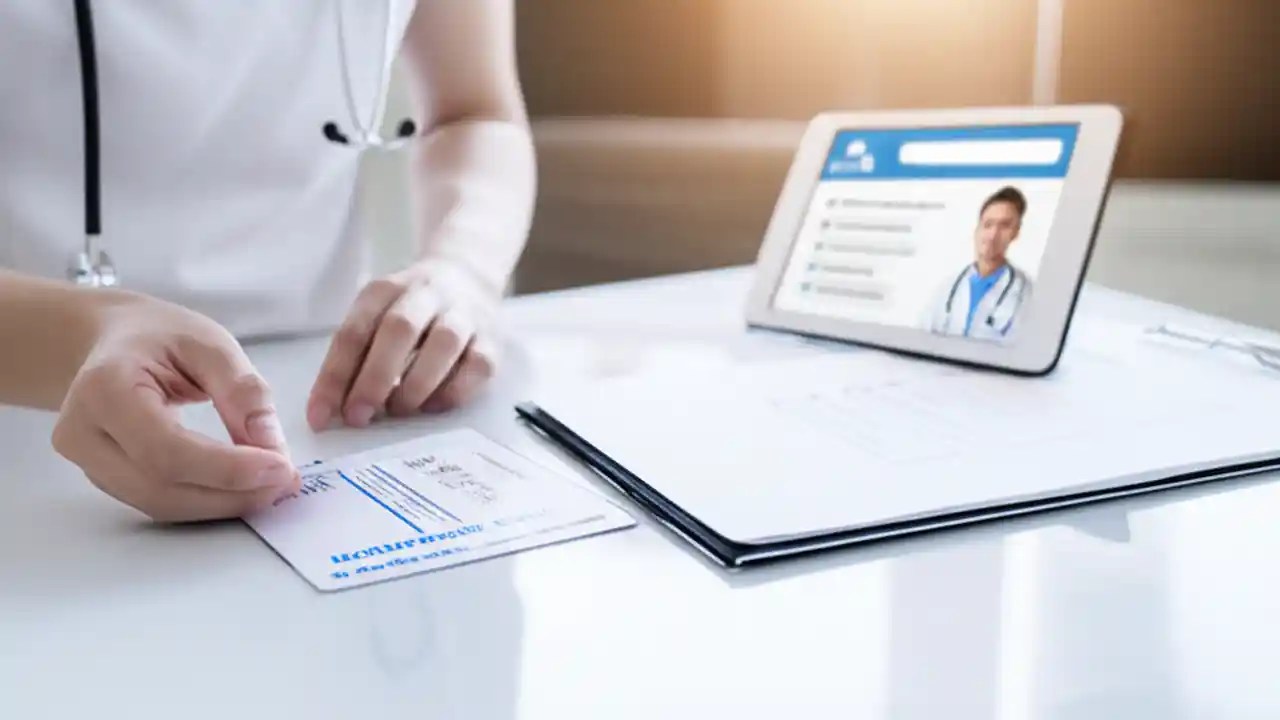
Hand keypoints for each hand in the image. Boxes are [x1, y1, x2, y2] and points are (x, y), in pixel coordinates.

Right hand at [52, 294, 299, 521]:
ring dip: (222, 505)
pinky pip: (158, 502)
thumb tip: (272, 448)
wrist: (112, 342)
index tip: (280, 468)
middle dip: (230, 493)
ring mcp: (88, 461)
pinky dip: (205, 501)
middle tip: (284, 483)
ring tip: (270, 488)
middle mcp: (82, 432)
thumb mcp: (210, 343)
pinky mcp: (105, 477)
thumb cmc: (159, 336)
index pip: (165, 449)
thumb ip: (242, 392)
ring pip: (159, 503)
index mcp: (104, 388)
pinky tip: (241, 489)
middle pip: (160, 486)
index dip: (226, 469)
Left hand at [306, 262, 499, 429]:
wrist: (467, 274)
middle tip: (358, 417)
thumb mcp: (375, 316)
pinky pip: (478, 365)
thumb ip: (356, 357)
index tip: (319, 417)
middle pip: (400, 330)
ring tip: (398, 410)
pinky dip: (454, 391)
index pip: (354, 332)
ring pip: (444, 343)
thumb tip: (332, 410)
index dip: (333, 377)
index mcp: (385, 289)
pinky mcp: (491, 338)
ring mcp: (463, 313)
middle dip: (375, 378)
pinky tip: (433, 406)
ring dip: (416, 384)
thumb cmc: (409, 309)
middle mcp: (426, 294)